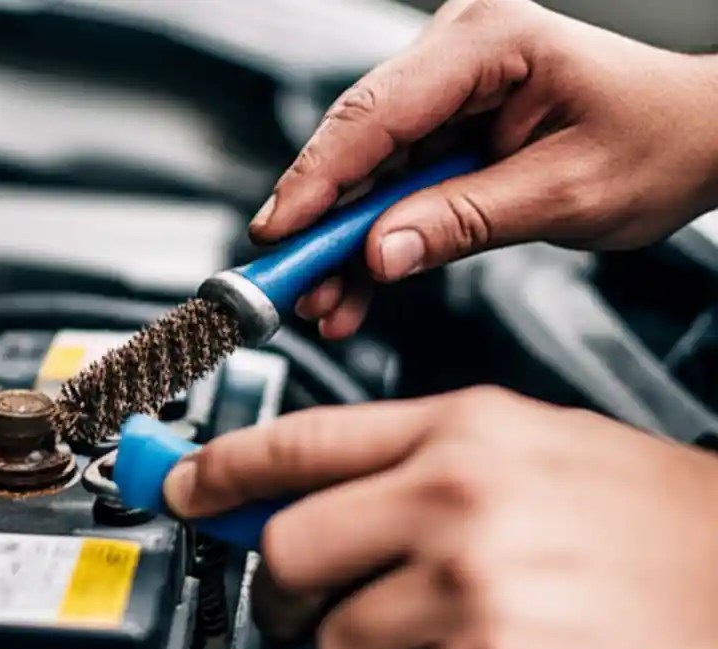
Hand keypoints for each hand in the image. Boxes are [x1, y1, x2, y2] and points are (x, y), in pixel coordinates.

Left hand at [163, 386, 717, 648]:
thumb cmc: (650, 522)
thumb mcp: (526, 450)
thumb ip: (408, 461)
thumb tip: (294, 491)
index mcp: (463, 432)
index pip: (299, 442)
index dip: (217, 469)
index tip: (177, 487)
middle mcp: (455, 501)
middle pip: (287, 550)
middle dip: (286, 588)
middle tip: (310, 601)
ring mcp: (468, 591)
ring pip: (336, 642)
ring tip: (450, 637)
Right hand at [251, 0, 717, 338]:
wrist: (711, 130)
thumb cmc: (668, 136)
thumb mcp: (567, 191)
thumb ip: (466, 220)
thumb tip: (382, 252)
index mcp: (491, 39)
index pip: (376, 113)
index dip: (316, 180)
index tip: (279, 235)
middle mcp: (461, 49)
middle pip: (360, 140)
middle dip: (323, 222)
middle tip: (291, 284)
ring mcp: (455, 83)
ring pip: (372, 168)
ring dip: (347, 239)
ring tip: (329, 302)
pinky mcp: (456, 119)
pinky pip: (399, 177)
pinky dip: (381, 231)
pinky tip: (361, 280)